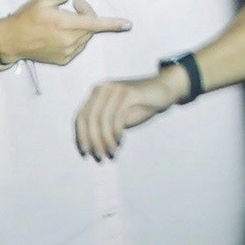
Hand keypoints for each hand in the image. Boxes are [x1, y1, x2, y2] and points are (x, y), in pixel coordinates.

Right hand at [0, 0, 121, 70]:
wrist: (11, 41)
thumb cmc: (25, 18)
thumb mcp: (40, 0)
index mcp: (65, 23)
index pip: (95, 23)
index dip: (113, 24)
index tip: (128, 24)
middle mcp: (68, 40)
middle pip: (91, 28)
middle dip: (87, 14)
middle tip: (74, 4)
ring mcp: (66, 52)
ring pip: (85, 38)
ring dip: (82, 27)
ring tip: (65, 19)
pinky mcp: (63, 60)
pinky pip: (77, 47)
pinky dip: (75, 38)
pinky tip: (60, 33)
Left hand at [70, 68, 185, 161]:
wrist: (163, 89)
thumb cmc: (139, 104)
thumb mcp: (117, 115)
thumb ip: (104, 124)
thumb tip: (92, 145)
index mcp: (96, 93)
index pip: (81, 116)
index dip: (81, 136)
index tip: (85, 153)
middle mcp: (102, 88)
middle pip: (89, 119)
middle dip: (93, 141)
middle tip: (100, 156)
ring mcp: (115, 89)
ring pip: (102, 120)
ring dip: (105, 140)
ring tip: (111, 152)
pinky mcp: (129, 93)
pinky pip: (117, 117)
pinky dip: (116, 133)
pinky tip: (120, 141)